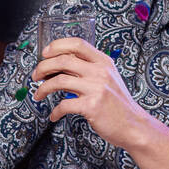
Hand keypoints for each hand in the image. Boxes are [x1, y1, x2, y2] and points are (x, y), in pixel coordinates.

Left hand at [31, 37, 150, 148]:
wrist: (133, 125)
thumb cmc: (117, 103)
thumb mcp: (108, 78)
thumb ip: (88, 69)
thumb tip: (60, 65)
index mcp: (103, 62)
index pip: (77, 43)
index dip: (57, 45)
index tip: (45, 53)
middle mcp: (100, 72)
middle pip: (63, 60)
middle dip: (43, 67)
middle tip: (36, 75)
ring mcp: (96, 88)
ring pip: (59, 81)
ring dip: (43, 88)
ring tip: (38, 95)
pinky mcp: (91, 106)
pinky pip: (64, 105)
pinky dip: (55, 111)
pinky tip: (54, 115)